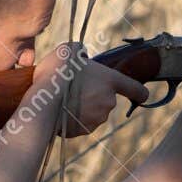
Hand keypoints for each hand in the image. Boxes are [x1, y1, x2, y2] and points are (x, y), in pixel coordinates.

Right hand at [34, 43, 148, 136]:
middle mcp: (108, 102)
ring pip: (93, 112)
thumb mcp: (68, 50)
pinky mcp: (83, 131)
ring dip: (82, 107)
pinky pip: (80, 123)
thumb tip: (82, 56)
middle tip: (74, 87)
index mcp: (110, 81)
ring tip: (63, 99)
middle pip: (106, 99)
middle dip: (94, 94)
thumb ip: (80, 52)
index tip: (140, 94)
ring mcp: (96, 119)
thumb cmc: (56, 74)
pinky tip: (59, 111)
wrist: (41, 103)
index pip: (137, 89)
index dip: (139, 92)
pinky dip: (73, 118)